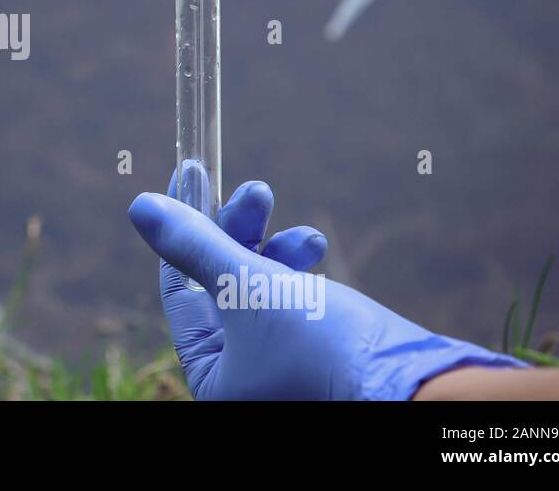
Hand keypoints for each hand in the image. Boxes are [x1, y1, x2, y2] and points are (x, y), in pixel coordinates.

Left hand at [130, 162, 525, 398]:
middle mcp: (241, 373)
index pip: (177, 289)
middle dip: (239, 230)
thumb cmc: (324, 347)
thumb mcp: (246, 286)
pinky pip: (292, 293)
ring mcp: (279, 359)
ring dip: (278, 246)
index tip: (187, 172)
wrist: (418, 387)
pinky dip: (300, 267)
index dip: (181, 227)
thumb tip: (140, 206)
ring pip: (260, 281)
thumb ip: (194, 244)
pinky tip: (316, 248)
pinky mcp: (317, 345)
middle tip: (255, 190)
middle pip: (218, 279)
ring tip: (307, 237)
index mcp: (211, 376)